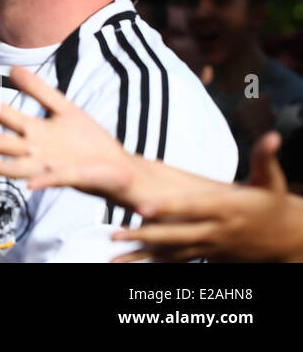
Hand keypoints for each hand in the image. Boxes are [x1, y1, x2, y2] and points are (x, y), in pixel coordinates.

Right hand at [0, 65, 136, 198]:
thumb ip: (39, 89)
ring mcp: (50, 166)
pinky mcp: (70, 178)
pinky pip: (53, 181)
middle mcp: (36, 149)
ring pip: (15, 166)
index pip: (1, 114)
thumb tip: (12, 68)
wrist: (120, 167)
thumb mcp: (64, 109)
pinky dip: (42, 182)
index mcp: (34, 130)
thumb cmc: (90, 140)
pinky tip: (31, 184)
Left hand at [112, 133, 302, 261]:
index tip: (142, 208)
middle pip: (176, 235)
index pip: (192, 208)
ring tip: (113, 255)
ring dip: (143, 254)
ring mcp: (211, 247)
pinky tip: (130, 263)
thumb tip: (273, 134)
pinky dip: (155, 263)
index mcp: (226, 209)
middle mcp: (216, 231)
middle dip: (144, 235)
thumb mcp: (271, 180)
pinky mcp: (208, 256)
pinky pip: (177, 261)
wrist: (288, 238)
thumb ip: (264, 157)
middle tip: (114, 234)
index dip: (168, 208)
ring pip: (172, 253)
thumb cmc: (274, 203)